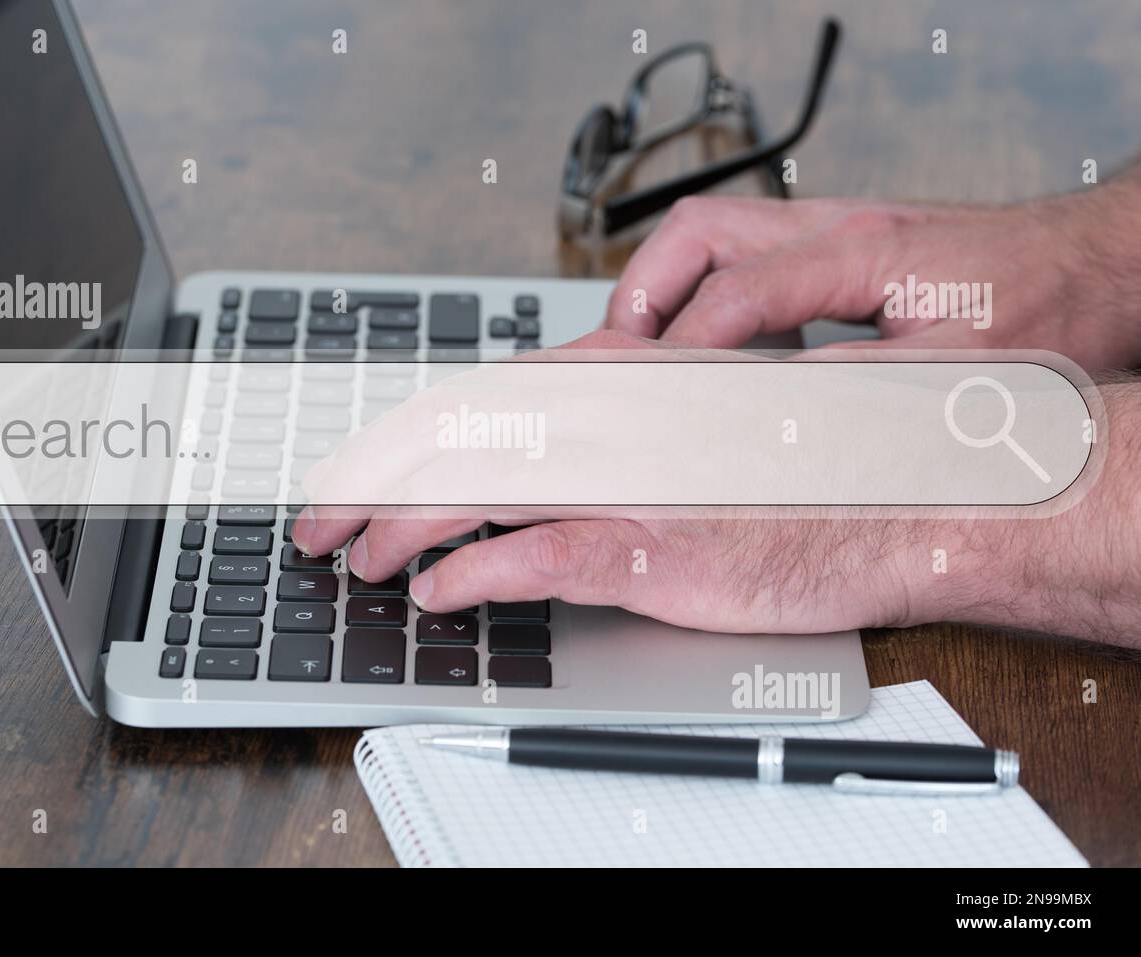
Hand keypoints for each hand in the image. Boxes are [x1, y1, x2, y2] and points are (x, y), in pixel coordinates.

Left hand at [292, 340, 1140, 645]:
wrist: (893, 490)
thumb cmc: (796, 460)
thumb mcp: (686, 423)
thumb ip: (609, 428)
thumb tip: (534, 460)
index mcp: (610, 374)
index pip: (468, 399)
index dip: (394, 440)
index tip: (354, 473)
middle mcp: (602, 413)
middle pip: (446, 443)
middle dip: (364, 487)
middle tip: (318, 527)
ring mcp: (620, 477)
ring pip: (466, 495)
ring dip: (395, 532)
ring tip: (360, 564)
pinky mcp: (645, 545)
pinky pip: (526, 559)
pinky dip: (466, 576)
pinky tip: (437, 594)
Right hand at [604, 174, 1140, 373]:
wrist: (1095, 267)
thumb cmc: (1045, 306)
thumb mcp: (953, 371)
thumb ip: (856, 390)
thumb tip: (770, 422)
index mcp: (859, 250)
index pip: (734, 290)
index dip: (682, 349)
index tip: (651, 399)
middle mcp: (836, 225)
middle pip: (696, 232)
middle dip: (643, 295)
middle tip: (618, 360)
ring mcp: (834, 229)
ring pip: (711, 236)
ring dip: (668, 291)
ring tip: (648, 357)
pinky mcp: (839, 247)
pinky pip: (745, 260)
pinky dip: (709, 299)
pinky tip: (715, 351)